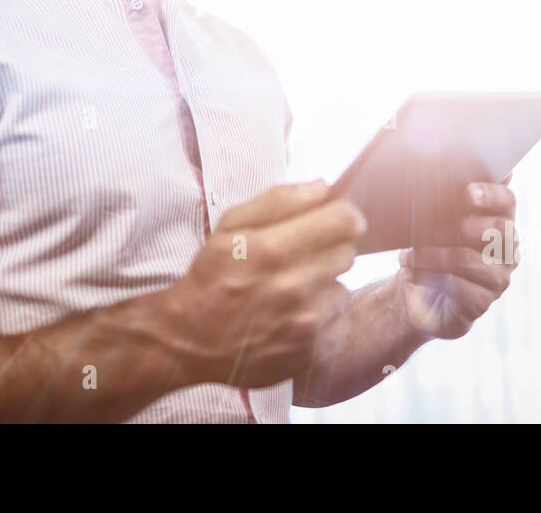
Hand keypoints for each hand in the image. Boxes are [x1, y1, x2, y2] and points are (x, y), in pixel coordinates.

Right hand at [160, 178, 365, 388]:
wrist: (191, 340)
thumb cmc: (211, 276)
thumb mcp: (231, 226)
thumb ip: (278, 201)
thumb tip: (324, 187)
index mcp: (273, 249)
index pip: (344, 220)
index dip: (342, 214)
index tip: (332, 218)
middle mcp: (295, 287)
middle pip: (348, 253)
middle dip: (330, 248)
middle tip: (302, 256)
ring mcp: (306, 324)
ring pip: (343, 289)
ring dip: (324, 287)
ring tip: (293, 291)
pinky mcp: (313, 352)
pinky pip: (340, 322)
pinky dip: (323, 318)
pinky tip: (295, 317)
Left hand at [393, 176, 518, 340]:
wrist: (415, 294)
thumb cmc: (428, 247)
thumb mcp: (435, 218)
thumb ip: (448, 192)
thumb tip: (458, 157)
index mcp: (500, 221)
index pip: (508, 202)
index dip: (491, 195)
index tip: (467, 193)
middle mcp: (507, 250)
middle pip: (495, 230)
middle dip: (458, 225)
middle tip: (424, 225)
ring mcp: (498, 279)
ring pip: (469, 259)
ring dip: (432, 255)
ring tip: (406, 254)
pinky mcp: (481, 303)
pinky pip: (459, 286)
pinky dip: (430, 276)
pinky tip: (410, 271)